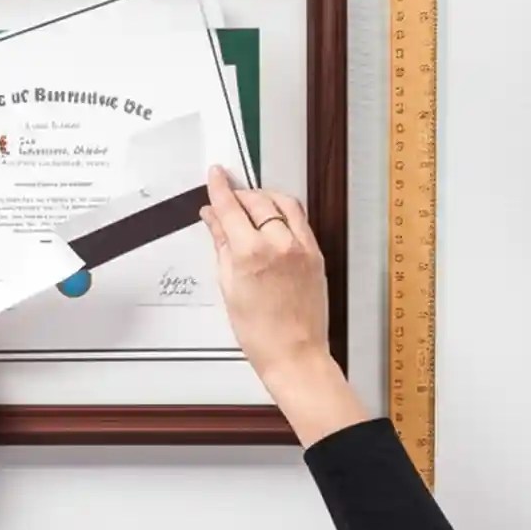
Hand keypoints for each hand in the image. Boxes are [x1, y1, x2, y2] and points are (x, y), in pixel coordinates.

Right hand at [199, 166, 365, 445]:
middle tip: (227, 197)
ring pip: (283, 203)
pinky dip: (284, 212)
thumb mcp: (228, 286)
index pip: (231, 207)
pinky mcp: (316, 254)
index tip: (215, 175)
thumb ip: (222, 245)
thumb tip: (214, 220)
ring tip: (251, 204)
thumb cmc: (259, 333)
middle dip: (239, 194)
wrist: (294, 354)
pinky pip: (300, 220)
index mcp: (251, 253)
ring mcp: (302, 247)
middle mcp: (280, 244)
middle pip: (257, 200)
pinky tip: (273, 219)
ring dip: (265, 197)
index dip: (220, 187)